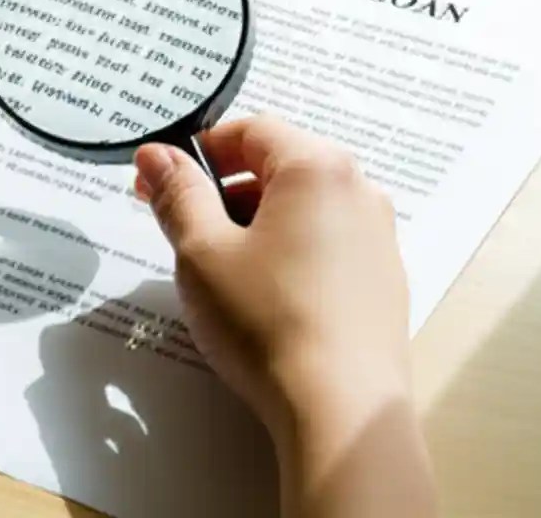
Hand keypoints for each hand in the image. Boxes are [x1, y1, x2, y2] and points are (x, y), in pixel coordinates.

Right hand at [134, 115, 434, 517]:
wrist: (340, 411)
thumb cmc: (268, 324)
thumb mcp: (202, 252)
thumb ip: (178, 195)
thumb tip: (157, 155)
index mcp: (317, 168)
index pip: (251, 129)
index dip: (197, 150)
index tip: (159, 181)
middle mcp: (358, 191)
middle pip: (279, 166)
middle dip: (223, 189)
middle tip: (177, 225)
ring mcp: (378, 238)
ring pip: (303, 208)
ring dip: (254, 222)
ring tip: (216, 269)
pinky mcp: (383, 282)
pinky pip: (326, 245)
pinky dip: (287, 252)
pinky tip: (260, 296)